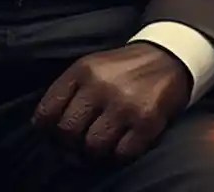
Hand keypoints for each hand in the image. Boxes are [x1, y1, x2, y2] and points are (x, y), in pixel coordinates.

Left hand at [33, 43, 190, 162]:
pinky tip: (117, 148)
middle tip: (75, 148)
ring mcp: (125, 104)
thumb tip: (46, 128)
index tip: (53, 136)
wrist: (167, 57)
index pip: (47, 111)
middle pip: (67, 131)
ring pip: (93, 146)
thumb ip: (67, 92)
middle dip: (68, 146)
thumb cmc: (122, 69)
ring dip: (92, 154)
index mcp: (82, 71)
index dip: (46, 132)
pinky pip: (122, 154)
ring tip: (96, 149)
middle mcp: (101, 86)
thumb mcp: (90, 67)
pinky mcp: (147, 121)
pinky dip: (117, 157)